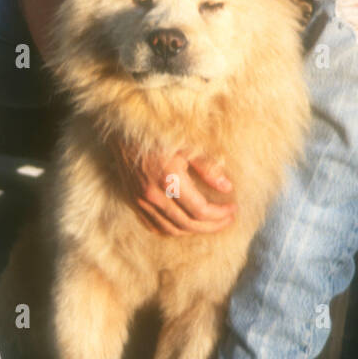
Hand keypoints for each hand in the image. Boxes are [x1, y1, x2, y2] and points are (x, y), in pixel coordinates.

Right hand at [109, 137, 236, 236]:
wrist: (125, 128)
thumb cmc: (160, 133)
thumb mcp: (188, 145)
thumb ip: (208, 167)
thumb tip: (227, 187)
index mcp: (169, 179)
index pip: (200, 210)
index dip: (220, 214)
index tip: (233, 209)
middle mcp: (153, 194)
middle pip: (188, 224)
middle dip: (211, 225)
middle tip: (227, 220)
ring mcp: (141, 200)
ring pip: (171, 229)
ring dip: (193, 230)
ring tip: (210, 223)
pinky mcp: (133, 201)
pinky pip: (154, 226)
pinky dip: (172, 229)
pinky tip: (184, 224)